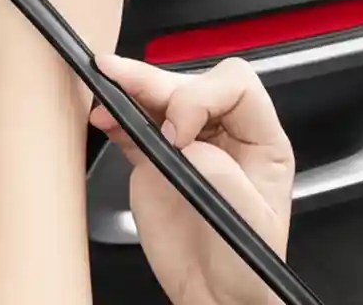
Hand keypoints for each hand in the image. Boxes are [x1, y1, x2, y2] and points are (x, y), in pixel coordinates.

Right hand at [90, 56, 294, 304]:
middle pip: (192, 83)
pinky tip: (102, 115)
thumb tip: (174, 135)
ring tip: (105, 78)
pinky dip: (116, 116)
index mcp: (260, 140)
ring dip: (131, 87)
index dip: (201, 97)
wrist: (214, 296)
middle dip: (158, 84)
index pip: (236, 87)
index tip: (180, 134)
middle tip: (127, 92)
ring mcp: (187, 145)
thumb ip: (214, 166)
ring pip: (160, 98)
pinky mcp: (155, 160)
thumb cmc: (247, 265)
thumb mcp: (245, 214)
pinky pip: (134, 125)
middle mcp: (225, 134)